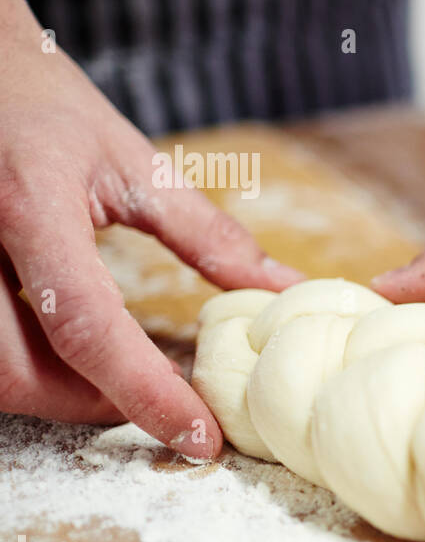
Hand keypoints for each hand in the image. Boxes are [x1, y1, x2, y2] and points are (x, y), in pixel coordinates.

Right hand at [0, 0, 301, 456]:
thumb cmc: (45, 106)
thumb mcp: (132, 159)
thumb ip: (206, 233)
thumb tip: (281, 288)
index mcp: (30, 206)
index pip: (85, 324)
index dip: (144, 390)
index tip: (199, 435)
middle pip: (18, 371)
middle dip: (93, 407)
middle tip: (163, 407)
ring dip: (56, 396)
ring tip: (117, 385)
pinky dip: (26, 371)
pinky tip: (66, 361)